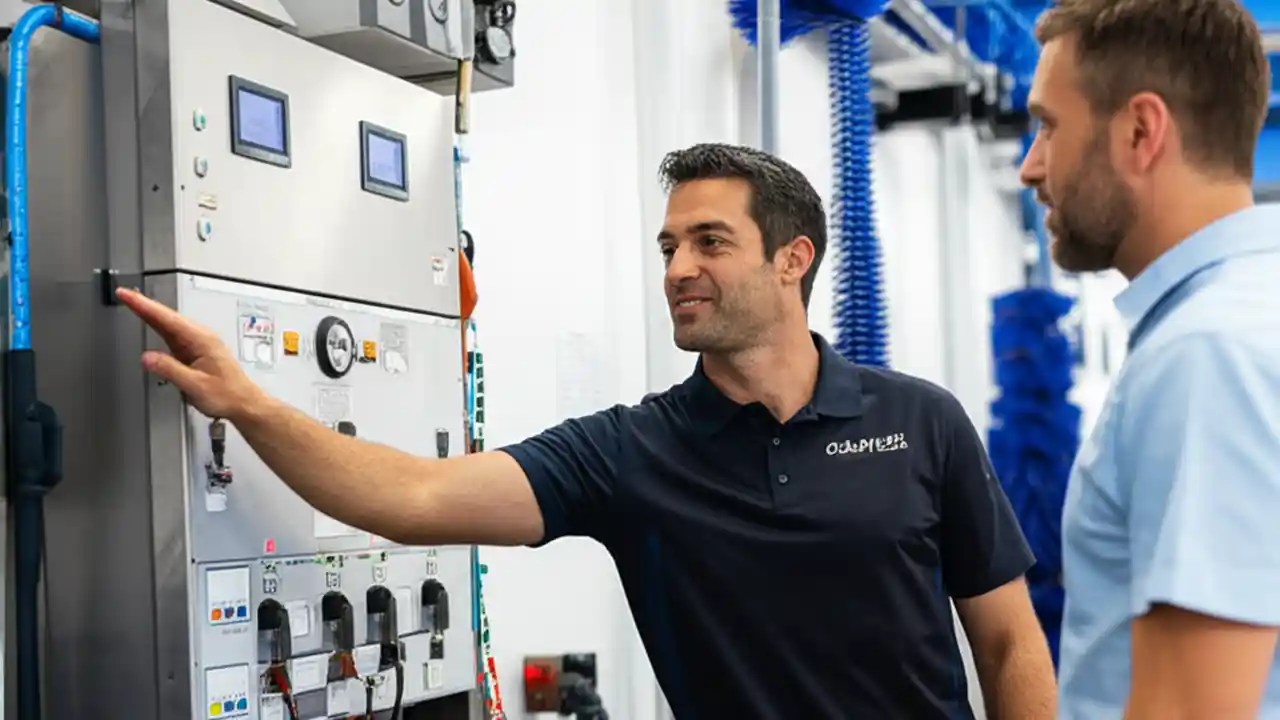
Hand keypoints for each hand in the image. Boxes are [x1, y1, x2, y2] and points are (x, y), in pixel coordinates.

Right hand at [115, 287, 265, 419]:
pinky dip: (158, 326)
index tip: (128, 296)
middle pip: (167, 317)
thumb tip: (148, 358)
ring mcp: (198, 344)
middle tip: (124, 294)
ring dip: (150, 314)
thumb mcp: (195, 385)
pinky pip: (172, 335)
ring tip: (131, 303)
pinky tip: (150, 323)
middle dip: (144, 304)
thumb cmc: (227, 394)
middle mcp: (201, 338)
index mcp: (202, 340)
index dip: (144, 306)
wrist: (243, 403)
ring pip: (169, 325)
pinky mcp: (195, 352)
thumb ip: (170, 370)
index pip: (167, 319)